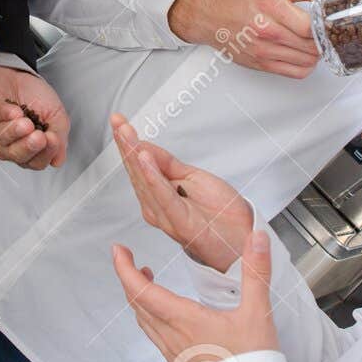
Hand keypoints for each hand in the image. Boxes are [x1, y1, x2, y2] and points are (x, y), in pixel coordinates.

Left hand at [0, 67, 69, 169]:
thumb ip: (60, 136)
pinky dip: (4, 114)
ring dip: (14, 132)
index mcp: (31, 148)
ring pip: (2, 139)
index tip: (53, 139)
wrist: (19, 76)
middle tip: (39, 137)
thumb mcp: (56, 116)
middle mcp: (12, 144)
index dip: (45, 154)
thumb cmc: (37, 99)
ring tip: (26, 123)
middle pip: (17, 156)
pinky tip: (15, 112)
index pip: (37, 162)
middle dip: (28, 147)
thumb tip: (58, 159)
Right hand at [112, 113, 251, 273]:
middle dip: (126, 144)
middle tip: (118, 122)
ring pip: (145, 181)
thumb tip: (145, 147)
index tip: (119, 121)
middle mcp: (157, 206)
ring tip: (127, 134)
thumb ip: (167, 164)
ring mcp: (166, 216)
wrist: (243, 239)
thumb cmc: (220, 214)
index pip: (138, 164)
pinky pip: (163, 198)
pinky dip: (153, 177)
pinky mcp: (180, 224)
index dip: (128, 142)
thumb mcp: (193, 178)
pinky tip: (145, 160)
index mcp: (159, 195)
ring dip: (134, 155)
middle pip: (136, 171)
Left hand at [112, 229, 278, 361]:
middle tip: (130, 260)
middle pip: (137, 305)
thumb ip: (256, 272)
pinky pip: (154, 338)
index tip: (119, 251)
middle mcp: (173, 338)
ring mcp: (174, 354)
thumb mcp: (257, 312)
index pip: (142, 291)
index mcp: (184, 320)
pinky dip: (149, 318)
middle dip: (130, 278)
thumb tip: (256, 240)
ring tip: (146, 281)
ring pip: (144, 322)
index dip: (125, 268)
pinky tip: (163, 316)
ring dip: (139, 298)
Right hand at [167, 0, 338, 78]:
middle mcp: (268, 32)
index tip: (331, 23)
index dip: (326, 27)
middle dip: (324, 40)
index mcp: (272, 8)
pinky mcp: (263, 65)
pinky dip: (307, 66)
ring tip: (315, 43)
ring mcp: (264, 51)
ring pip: (307, 61)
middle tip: (326, 33)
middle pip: (312, 46)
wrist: (213, 18)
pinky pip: (296, 73)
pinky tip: (304, 55)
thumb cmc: (242, 1)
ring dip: (317, 54)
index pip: (310, 27)